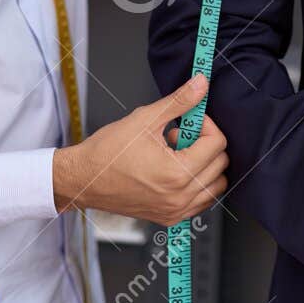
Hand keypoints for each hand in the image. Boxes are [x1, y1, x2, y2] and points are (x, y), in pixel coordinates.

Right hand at [51, 75, 227, 224]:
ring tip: (179, 153)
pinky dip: (198, 184)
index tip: (189, 120)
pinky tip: (177, 170)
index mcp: (177, 173)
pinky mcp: (169, 217)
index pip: (217, 144)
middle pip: (220, 164)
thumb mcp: (145, 118)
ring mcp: (175, 211)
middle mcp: (179, 197)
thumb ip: (179, 101)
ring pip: (215, 185)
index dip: (205, 124)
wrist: (83, 179)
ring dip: (205, 165)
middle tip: (180, 135)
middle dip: (205, 143)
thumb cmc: (107, 152)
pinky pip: (201, 202)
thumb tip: (201, 85)